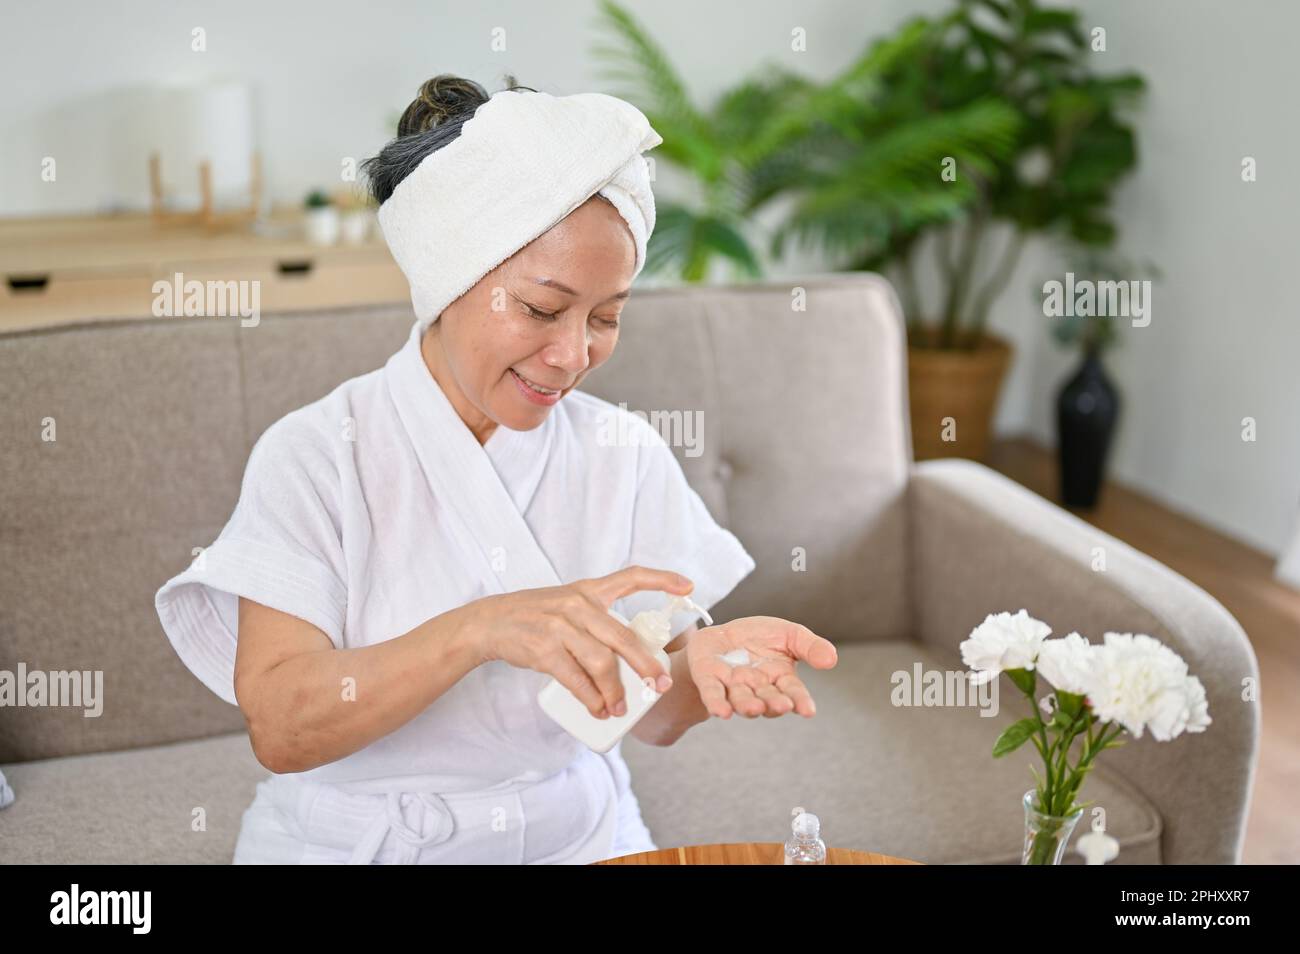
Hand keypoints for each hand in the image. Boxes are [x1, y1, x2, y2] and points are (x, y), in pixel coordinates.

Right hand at [463, 566, 693, 719]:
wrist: (488, 623)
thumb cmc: (534, 617)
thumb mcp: (566, 605)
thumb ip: (597, 623)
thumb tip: (630, 662)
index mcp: (588, 590)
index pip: (630, 577)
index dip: (661, 580)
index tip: (687, 586)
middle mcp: (577, 603)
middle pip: (623, 637)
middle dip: (646, 665)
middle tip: (660, 685)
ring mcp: (560, 626)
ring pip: (602, 663)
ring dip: (615, 692)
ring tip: (620, 708)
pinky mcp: (544, 649)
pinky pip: (576, 679)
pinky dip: (591, 698)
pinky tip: (598, 708)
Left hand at [685, 616, 837, 718]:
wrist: (723, 636)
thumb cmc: (760, 638)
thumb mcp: (790, 635)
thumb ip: (810, 647)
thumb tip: (832, 660)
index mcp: (780, 678)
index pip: (792, 691)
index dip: (800, 701)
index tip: (808, 710)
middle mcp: (757, 688)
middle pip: (767, 698)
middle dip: (774, 703)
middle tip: (783, 705)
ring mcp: (733, 686)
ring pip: (741, 699)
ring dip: (748, 705)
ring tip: (754, 707)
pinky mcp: (709, 680)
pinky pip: (713, 694)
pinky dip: (717, 703)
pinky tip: (722, 711)